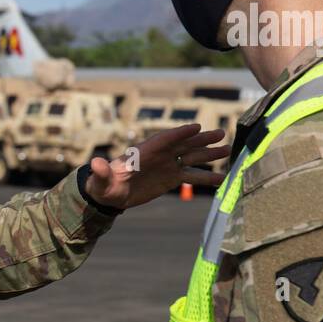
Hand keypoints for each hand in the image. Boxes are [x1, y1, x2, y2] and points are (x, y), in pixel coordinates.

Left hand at [84, 123, 229, 209]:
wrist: (109, 194)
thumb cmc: (104, 185)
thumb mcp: (101, 180)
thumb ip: (101, 172)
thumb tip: (94, 163)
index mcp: (143, 152)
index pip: (164, 139)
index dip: (180, 133)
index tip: (196, 127)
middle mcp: (159, 156)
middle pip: (183, 144)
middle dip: (201, 139)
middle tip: (221, 134)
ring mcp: (167, 166)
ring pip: (191, 158)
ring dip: (209, 154)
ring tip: (228, 151)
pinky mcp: (171, 179)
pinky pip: (192, 177)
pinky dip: (206, 178)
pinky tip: (222, 179)